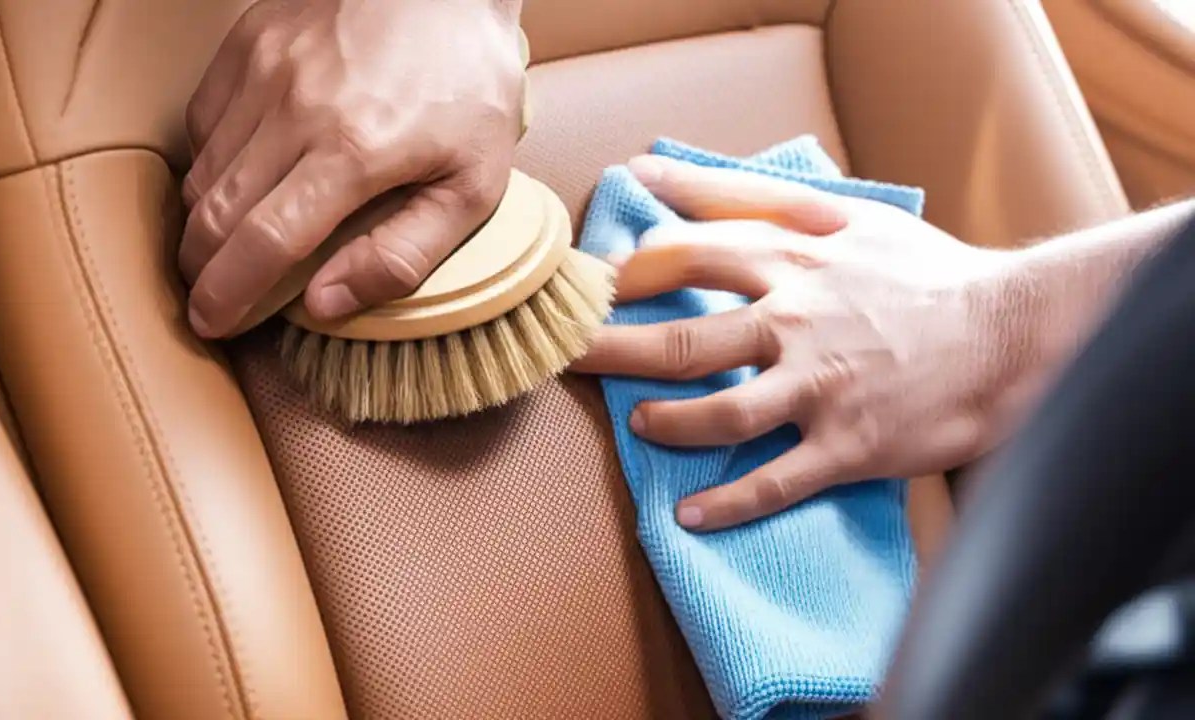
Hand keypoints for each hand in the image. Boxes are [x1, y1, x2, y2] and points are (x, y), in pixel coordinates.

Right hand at [180, 0, 524, 337]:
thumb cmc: (471, 87)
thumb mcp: (473, 185)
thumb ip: (403, 254)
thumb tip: (325, 305)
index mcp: (354, 152)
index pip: (263, 243)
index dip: (228, 294)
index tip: (212, 322)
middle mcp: (295, 109)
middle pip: (215, 213)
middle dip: (200, 269)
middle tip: (208, 299)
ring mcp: (265, 69)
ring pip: (202, 168)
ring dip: (204, 221)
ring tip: (223, 249)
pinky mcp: (249, 40)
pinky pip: (203, 119)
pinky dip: (209, 161)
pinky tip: (239, 179)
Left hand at [572, 155, 1022, 531]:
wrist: (1012, 334)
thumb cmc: (924, 272)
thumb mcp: (844, 213)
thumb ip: (749, 193)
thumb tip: (654, 171)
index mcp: (794, 261)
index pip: (685, 256)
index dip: (624, 271)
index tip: (585, 284)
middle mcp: (796, 321)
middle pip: (680, 338)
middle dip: (609, 350)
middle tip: (565, 357)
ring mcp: (820, 387)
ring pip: (718, 411)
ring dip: (663, 423)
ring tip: (637, 424)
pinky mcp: (847, 445)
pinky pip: (774, 481)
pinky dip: (727, 504)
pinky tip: (688, 518)